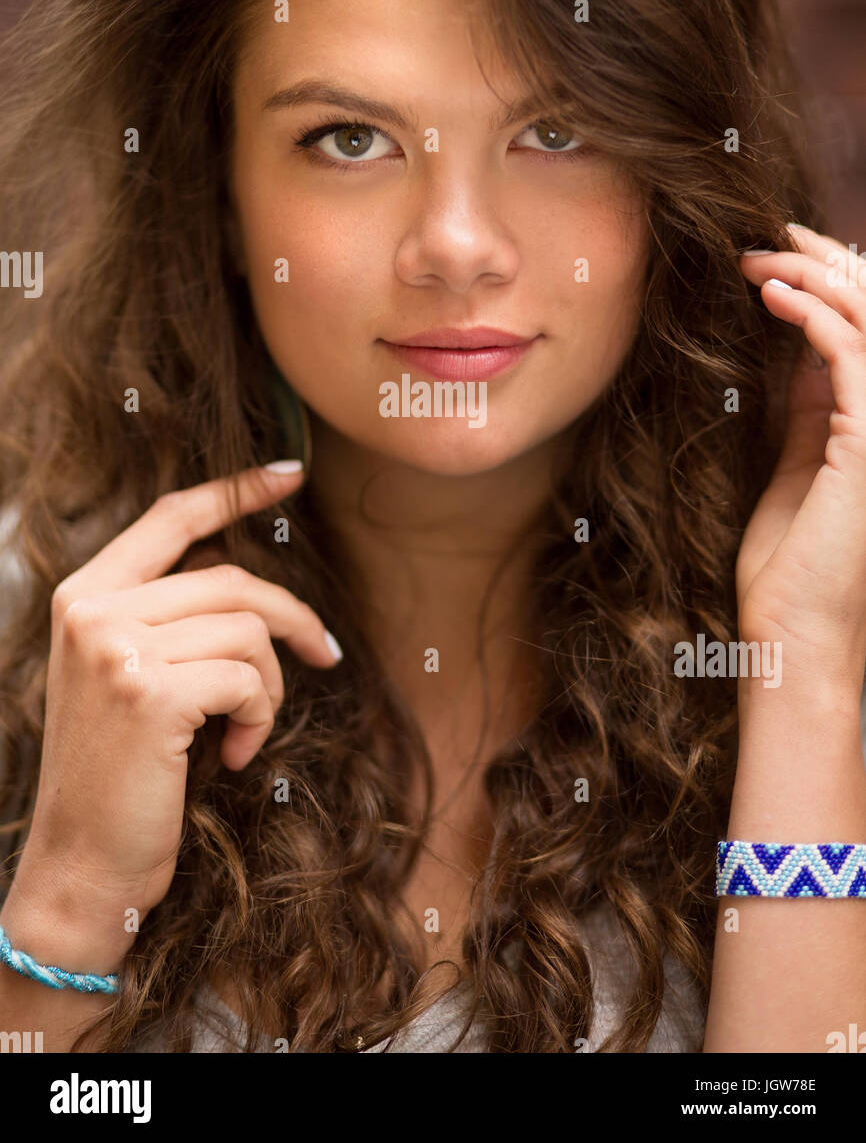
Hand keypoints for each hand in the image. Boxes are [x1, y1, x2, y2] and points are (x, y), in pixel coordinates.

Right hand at [12, 463, 339, 925]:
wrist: (81, 866)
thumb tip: (254, 592)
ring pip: (249, 629)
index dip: (235, 490)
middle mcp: (93, 610)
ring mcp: (116, 646)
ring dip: (270, 686)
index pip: (170, 518)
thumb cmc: (119, 777)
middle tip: (323, 653)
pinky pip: (249, 678)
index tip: (291, 474)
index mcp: (83, 596)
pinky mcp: (150, 690)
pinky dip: (260, 718)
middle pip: (231, 579)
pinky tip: (232, 757)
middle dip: (291, 618)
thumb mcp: (127, 679)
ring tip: (246, 730)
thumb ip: (167, 621)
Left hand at [735, 223, 865, 709]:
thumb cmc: (788, 567)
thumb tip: (799, 348)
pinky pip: (850, 352)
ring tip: (759, 259)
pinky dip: (812, 312)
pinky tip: (771, 294)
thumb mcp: (797, 465)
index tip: (780, 253)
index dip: (835, 280)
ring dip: (816, 275)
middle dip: (829, 261)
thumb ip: (808, 408)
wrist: (792, 634)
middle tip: (771, 236)